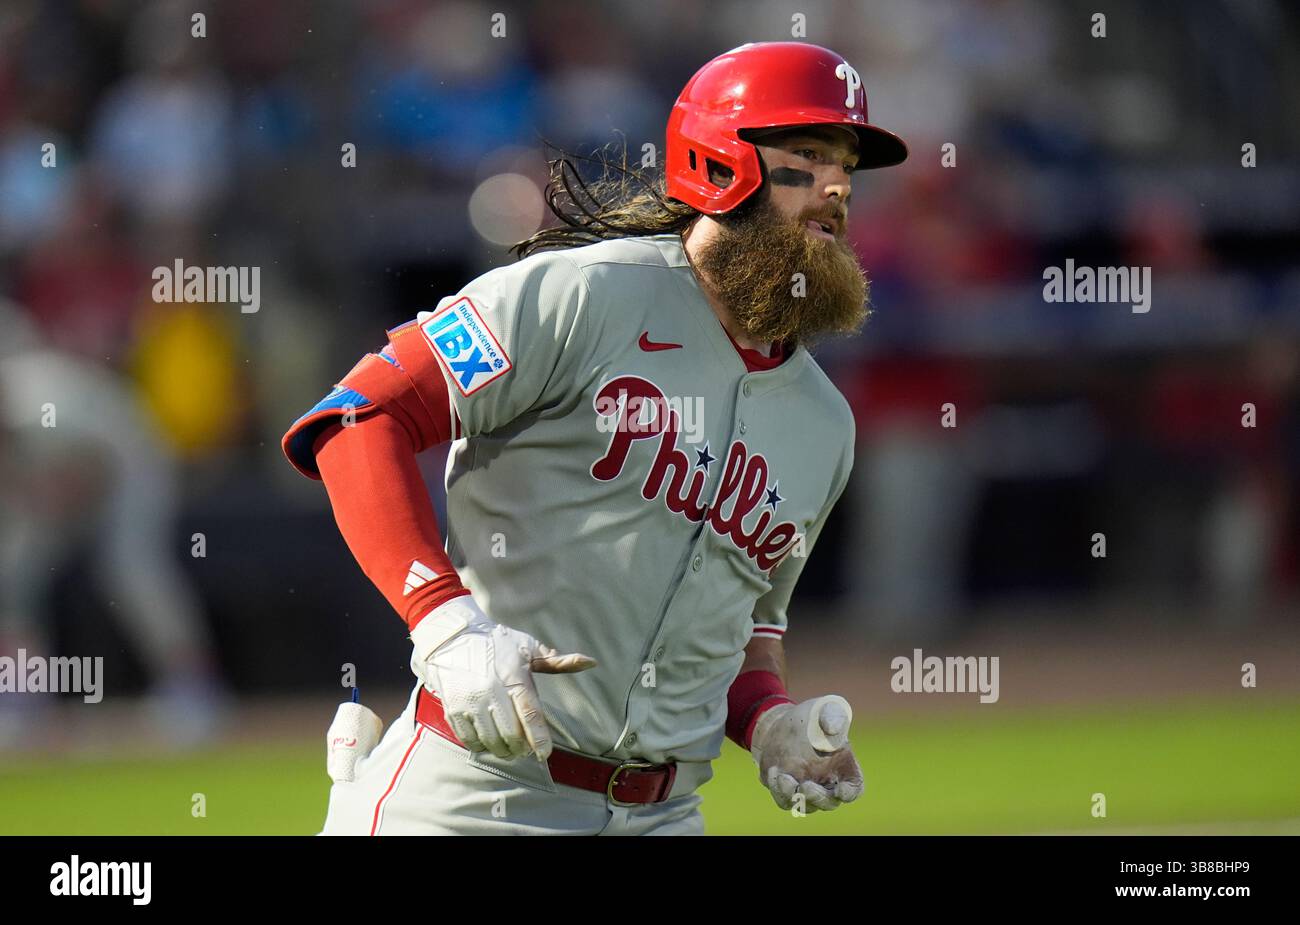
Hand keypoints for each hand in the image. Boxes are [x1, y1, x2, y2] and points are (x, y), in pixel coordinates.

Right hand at [410, 596, 595, 760]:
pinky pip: (470, 740)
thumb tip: (591, 662)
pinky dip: (481, 746)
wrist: (452, 639)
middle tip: (524, 750)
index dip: (539, 738)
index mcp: (514, 677)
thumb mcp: (527, 649)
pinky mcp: (454, 709)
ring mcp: (471, 701)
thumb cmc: (496, 644)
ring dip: (502, 750)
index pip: (531, 714)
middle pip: (511, 735)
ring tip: (507, 747)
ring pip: (491, 741)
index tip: (544, 754)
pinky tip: (487, 741)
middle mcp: (492, 690)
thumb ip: (557, 663)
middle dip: (521, 749)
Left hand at [750, 695, 862, 812]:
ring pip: (803, 805)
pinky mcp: (787, 790)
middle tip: (806, 787)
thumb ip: (833, 715)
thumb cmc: (812, 717)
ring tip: (783, 778)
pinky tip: (773, 772)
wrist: (784, 723)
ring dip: (793, 796)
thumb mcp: (824, 709)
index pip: (853, 789)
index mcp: (845, 767)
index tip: (840, 791)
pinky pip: (783, 799)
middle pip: (828, 803)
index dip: (849, 793)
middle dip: (818, 798)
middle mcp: (827, 784)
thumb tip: (832, 728)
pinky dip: (777, 790)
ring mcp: (806, 789)